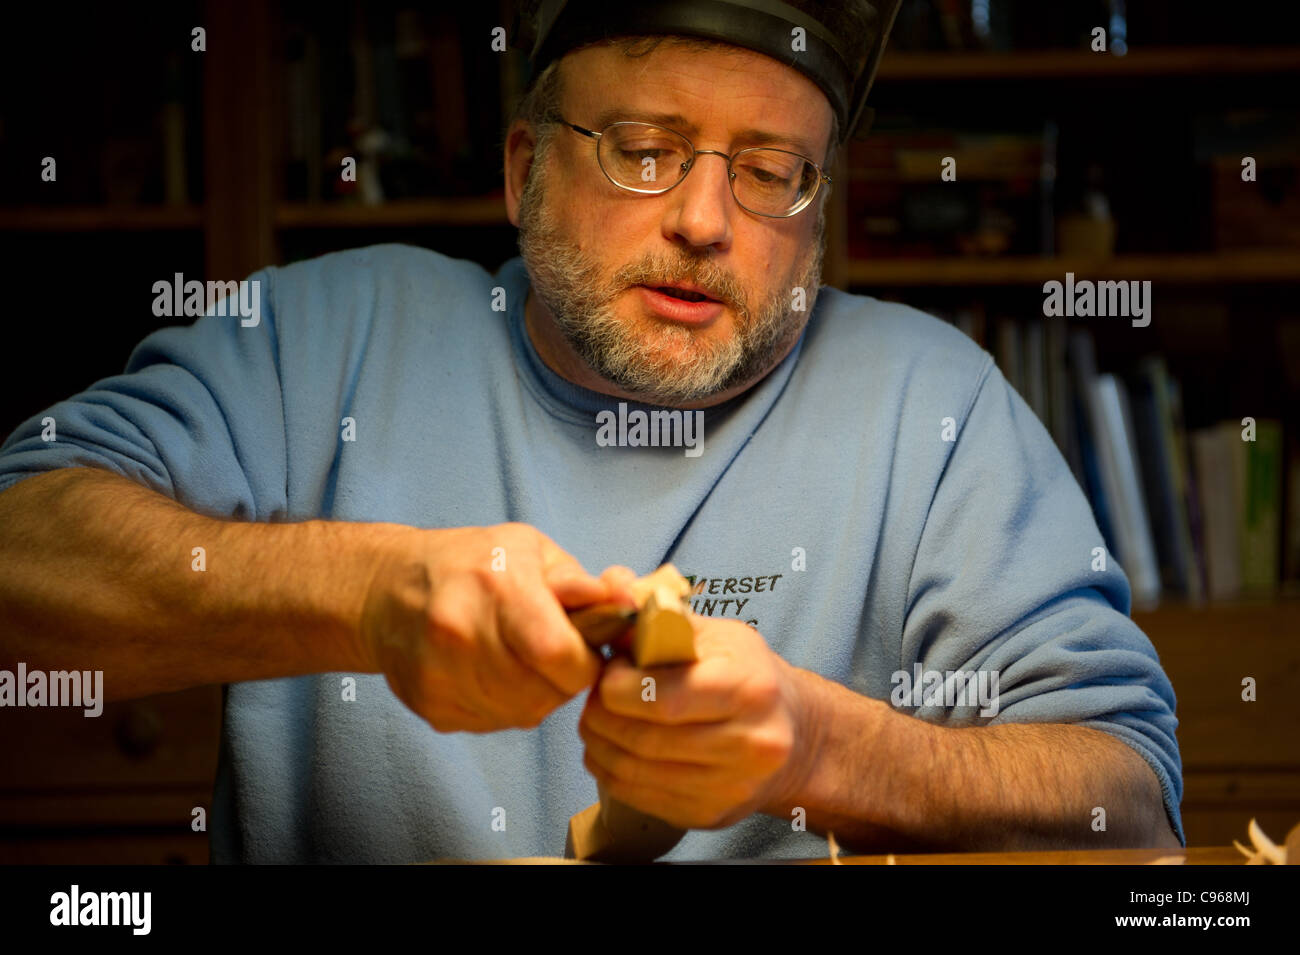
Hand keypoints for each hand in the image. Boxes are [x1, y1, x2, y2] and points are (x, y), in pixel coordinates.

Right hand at [358, 522, 626, 732]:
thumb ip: (580, 582)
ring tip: (523, 660)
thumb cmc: (472, 563)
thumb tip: (627, 599)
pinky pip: (492, 723)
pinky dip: (505, 706)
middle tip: (554, 652)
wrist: (388, 589)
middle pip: (544, 691)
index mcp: (496, 588)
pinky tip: (493, 673)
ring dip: (537, 694)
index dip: (584, 660)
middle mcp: (461, 634)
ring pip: (521, 714)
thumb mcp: (529, 551)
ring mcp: (439, 675)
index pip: (558, 654)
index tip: (584, 647)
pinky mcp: (430, 707)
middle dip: (563, 678)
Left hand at [578, 616, 814, 829]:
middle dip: (602, 715)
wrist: (796, 737)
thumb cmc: (746, 674)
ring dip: (599, 744)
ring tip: (596, 719)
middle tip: (593, 696)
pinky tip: (610, 748)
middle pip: (646, 738)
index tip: (609, 671)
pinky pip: (641, 797)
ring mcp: (731, 787)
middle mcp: (749, 744)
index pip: (665, 699)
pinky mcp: (711, 814)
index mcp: (750, 688)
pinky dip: (611, 771)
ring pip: (636, 772)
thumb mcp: (715, 633)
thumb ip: (659, 613)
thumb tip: (610, 586)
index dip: (620, 687)